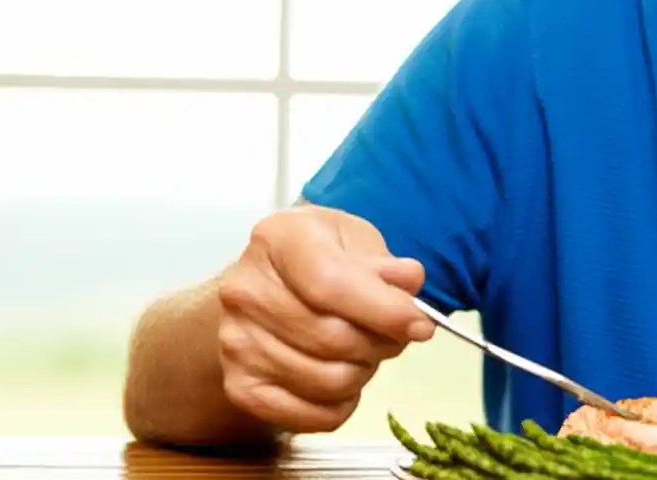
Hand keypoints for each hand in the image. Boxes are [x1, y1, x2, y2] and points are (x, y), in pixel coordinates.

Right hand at [216, 205, 435, 432]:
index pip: (331, 284)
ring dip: (363, 373)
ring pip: (327, 381)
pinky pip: (310, 417)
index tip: (420, 325)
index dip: (383, 310)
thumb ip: (385, 263)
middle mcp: (246, 290)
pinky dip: (341, 406)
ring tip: (363, 353)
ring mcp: (236, 341)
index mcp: (278, 239)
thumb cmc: (317, 259)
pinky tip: (343, 378)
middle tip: (390, 336)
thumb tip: (408, 282)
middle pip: (333, 338)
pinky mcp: (240, 386)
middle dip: (380, 344)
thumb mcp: (354, 241)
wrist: (262, 290)